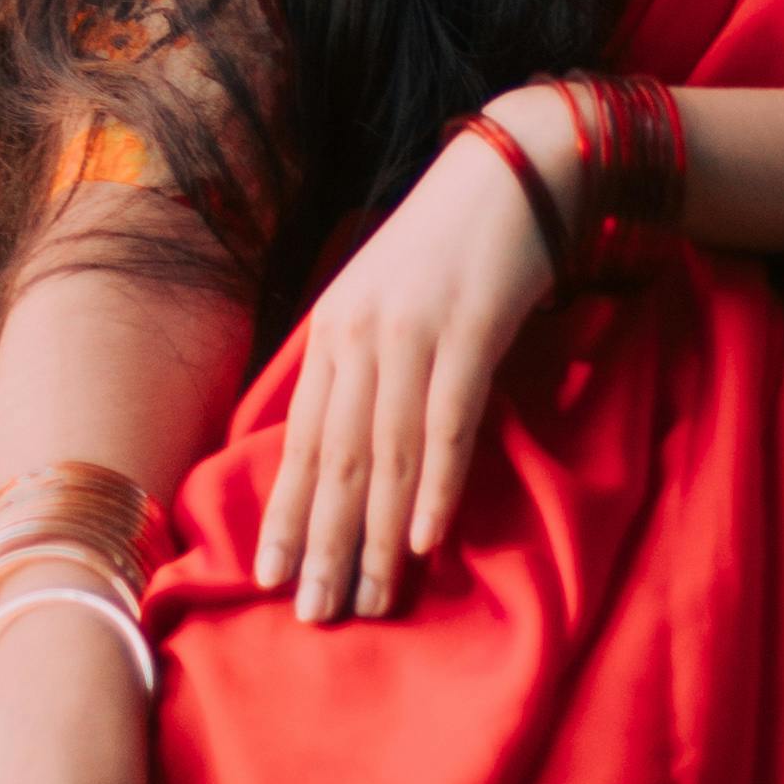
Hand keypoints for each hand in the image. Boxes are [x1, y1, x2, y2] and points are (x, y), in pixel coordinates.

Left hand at [253, 103, 563, 623]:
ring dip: (375, 535)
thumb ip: (362, 366)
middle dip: (322, 544)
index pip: (299, 440)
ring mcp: (413, 330)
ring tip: (367, 600)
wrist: (517, 167)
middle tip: (313, 615)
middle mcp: (361, 333)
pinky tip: (424, 539)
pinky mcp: (470, 329)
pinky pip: (447, 422)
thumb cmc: (452, 244)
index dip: (284, 512)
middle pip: (334, 459)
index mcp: (332, 329)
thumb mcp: (385, 300)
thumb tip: (343, 451)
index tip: (267, 577)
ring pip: (385, 453)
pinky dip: (434, 484)